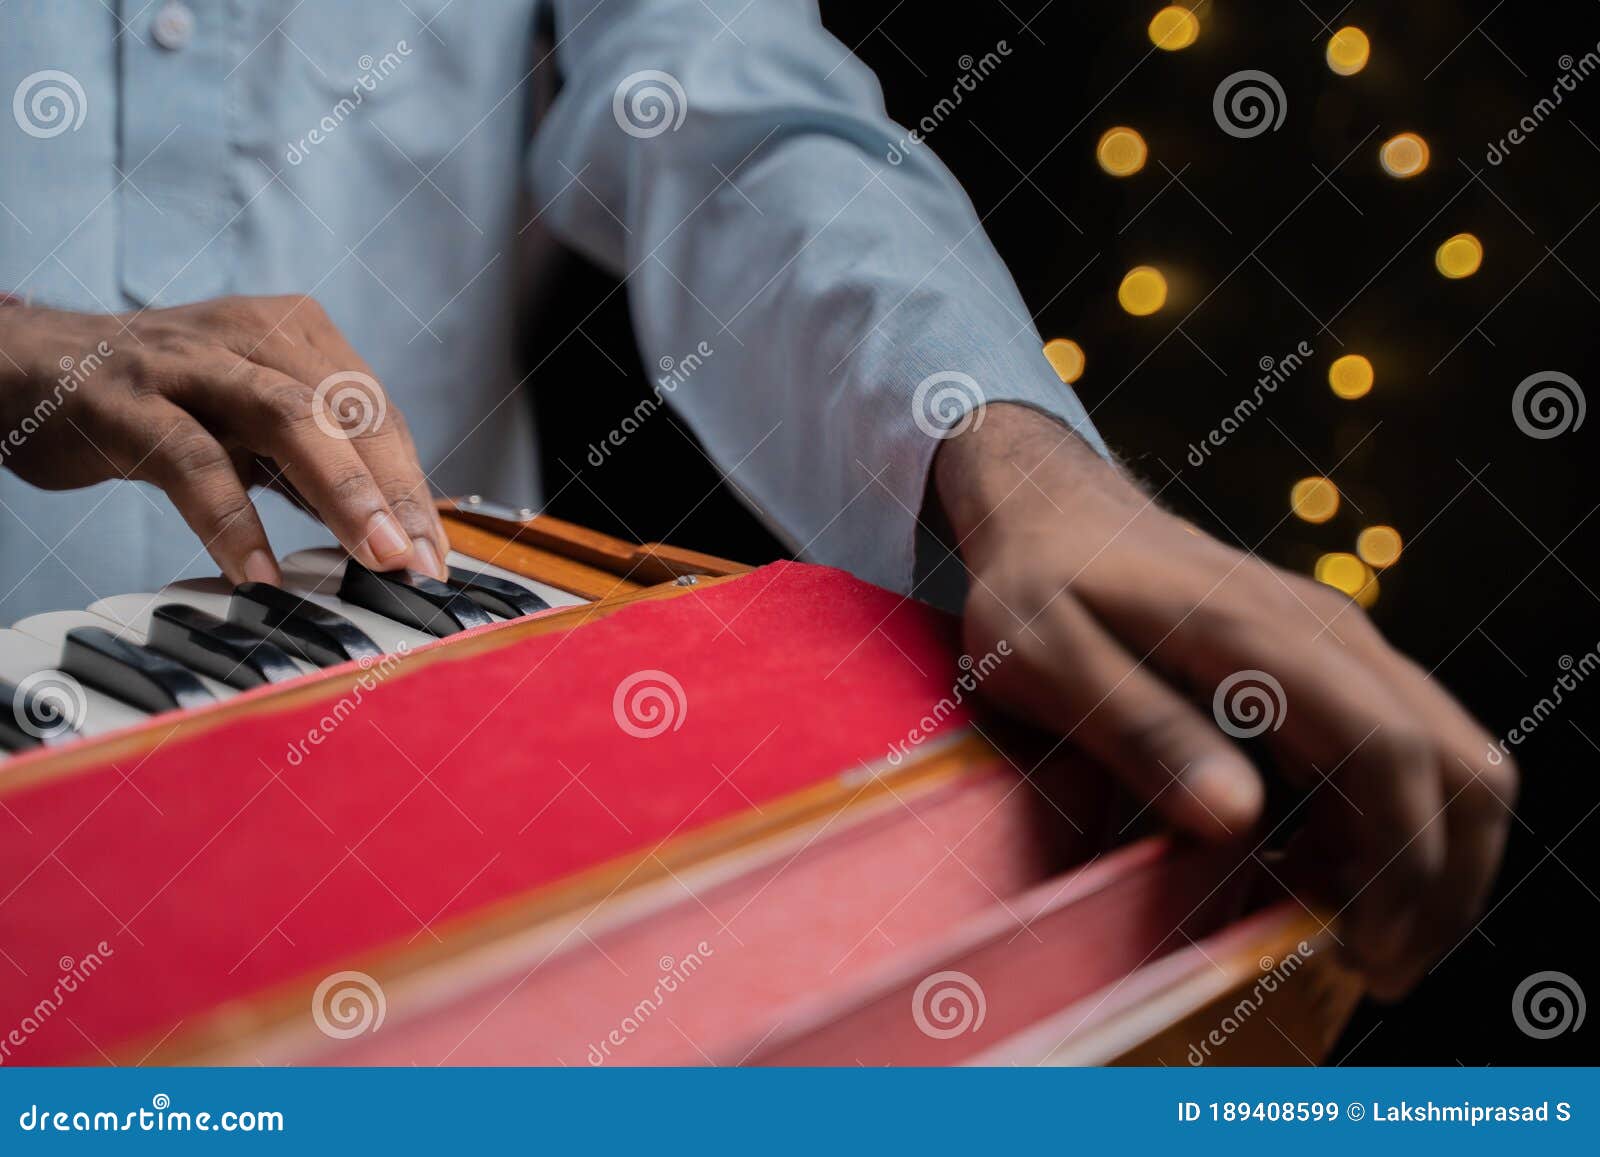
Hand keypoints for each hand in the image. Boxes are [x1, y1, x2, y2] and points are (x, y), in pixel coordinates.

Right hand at [0, 295, 447, 583]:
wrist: (31, 366)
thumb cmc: (165, 402)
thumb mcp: (252, 423)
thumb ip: (316, 468)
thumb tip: (397, 539)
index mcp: (298, 334)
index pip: (377, 413)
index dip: (412, 487)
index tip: (438, 555)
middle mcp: (254, 335)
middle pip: (350, 411)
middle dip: (395, 491)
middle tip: (422, 562)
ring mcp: (189, 362)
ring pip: (288, 418)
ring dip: (343, 491)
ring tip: (377, 557)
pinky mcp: (126, 400)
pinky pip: (193, 462)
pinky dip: (233, 521)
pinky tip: (261, 575)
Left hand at [934, 403, 1515, 997]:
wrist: (1055, 514)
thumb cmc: (1038, 589)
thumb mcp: (1048, 661)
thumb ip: (1138, 730)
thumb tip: (1236, 818)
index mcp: (1257, 633)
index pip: (1386, 750)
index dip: (1399, 863)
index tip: (1363, 952)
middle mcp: (1325, 631)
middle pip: (1458, 761)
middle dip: (1442, 880)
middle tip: (1374, 967)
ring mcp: (1339, 640)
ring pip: (1450, 754)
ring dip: (1431, 856)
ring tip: (1355, 937)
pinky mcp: (1329, 658)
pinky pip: (1408, 745)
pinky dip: (1398, 822)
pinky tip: (1327, 876)